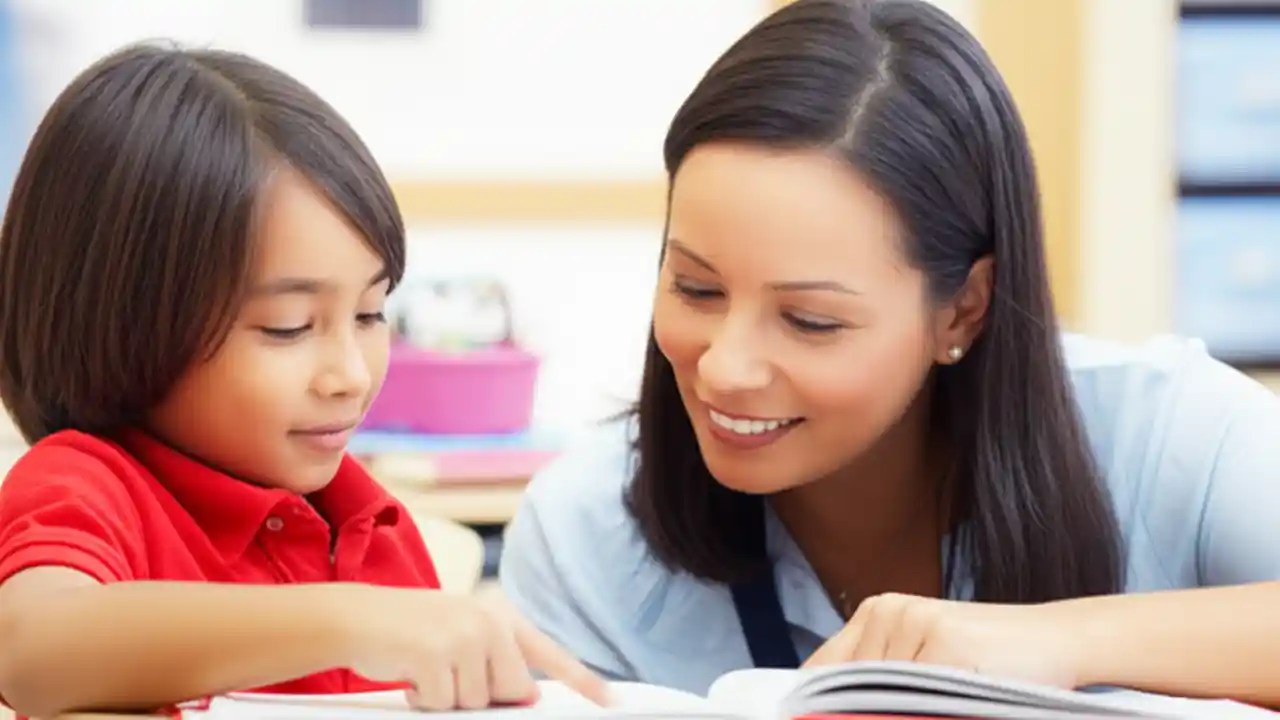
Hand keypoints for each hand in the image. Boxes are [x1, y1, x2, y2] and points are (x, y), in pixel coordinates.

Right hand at [338, 586, 610, 710]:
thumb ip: (497, 661)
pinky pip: (441, 703)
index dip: (583, 680)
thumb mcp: (461, 636)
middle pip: (512, 691)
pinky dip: (422, 700)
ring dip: (446, 698)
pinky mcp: (435, 656)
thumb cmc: (412, 633)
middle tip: (448, 676)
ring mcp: (463, 637)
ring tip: (425, 670)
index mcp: (500, 618)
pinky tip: (410, 675)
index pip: (550, 654)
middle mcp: (488, 623)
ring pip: (475, 703)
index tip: (610, 701)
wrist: (359, 616)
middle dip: (482, 697)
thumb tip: (527, 697)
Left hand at [803, 593, 1084, 688]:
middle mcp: (888, 611)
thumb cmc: (991, 659)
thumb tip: (830, 715)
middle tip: (908, 709)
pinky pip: (913, 702)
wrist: (1059, 637)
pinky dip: (922, 713)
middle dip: (853, 715)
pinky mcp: (944, 643)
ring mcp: (914, 624)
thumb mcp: (926, 663)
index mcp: (877, 613)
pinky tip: (952, 706)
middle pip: (843, 690)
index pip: (820, 671)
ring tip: (938, 703)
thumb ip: (878, 682)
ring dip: (891, 715)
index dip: (813, 708)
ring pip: (874, 698)